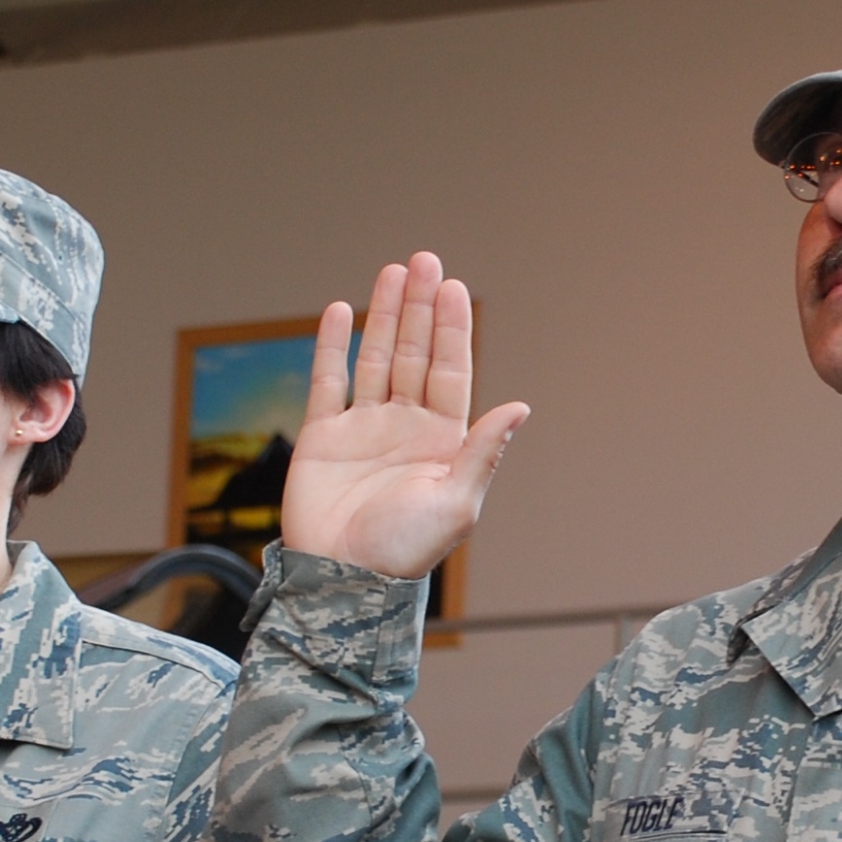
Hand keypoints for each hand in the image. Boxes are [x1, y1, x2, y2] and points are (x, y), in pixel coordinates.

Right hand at [279, 252, 528, 580]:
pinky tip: (343, 311)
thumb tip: (520, 407)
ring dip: (384, 315)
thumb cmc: (404, 551)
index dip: (451, 330)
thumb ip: (483, 453)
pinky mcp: (321, 437)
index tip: (454, 288)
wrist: (343, 580)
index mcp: (441, 441)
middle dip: (420, 308)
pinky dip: (334, 346)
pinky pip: (328, 381)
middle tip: (425, 260)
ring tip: (394, 272)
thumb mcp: (456, 503)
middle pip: (413, 354)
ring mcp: (362, 429)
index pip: (448, 371)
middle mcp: (403, 427)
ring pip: (375, 358)